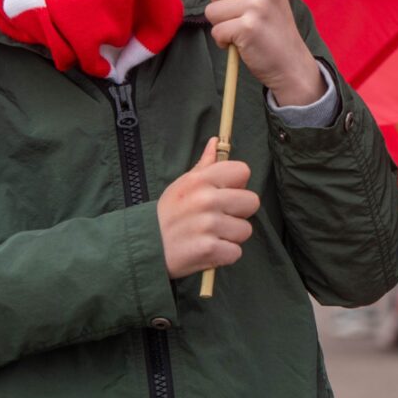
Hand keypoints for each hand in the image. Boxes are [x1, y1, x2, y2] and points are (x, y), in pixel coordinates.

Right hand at [156, 139, 261, 277]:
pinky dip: (224, 255)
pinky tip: (208, 250)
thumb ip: (204, 165)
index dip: (237, 184)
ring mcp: (209, 225)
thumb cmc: (168, 214)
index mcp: (201, 180)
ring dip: (230, 236)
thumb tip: (216, 142)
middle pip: (252, 202)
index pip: (243, 171)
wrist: (144, 247)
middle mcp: (207, 200)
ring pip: (245, 230)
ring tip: (210, 235)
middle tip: (218, 219)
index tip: (225, 193)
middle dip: (238, 213)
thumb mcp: (182, 184)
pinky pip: (236, 252)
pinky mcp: (209, 249)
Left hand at [206, 0, 324, 105]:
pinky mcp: (248, 27)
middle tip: (242, 16)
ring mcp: (257, 6)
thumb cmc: (273, 27)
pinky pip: (216, 30)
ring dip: (221, 24)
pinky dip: (224, 41)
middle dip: (220, 5)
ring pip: (211, 10)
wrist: (290, 62)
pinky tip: (241, 42)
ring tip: (242, 29)